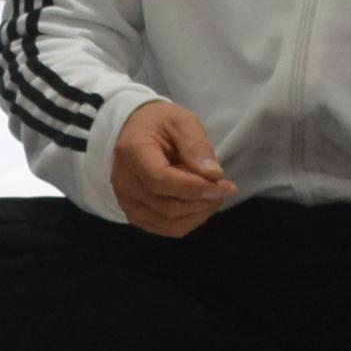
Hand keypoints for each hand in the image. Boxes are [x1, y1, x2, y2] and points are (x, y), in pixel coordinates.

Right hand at [109, 100, 238, 238]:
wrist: (134, 133)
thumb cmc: (159, 124)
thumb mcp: (181, 121)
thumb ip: (197, 146)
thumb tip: (213, 175)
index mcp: (132, 152)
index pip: (161, 179)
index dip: (194, 187)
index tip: (222, 185)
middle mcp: (124, 182)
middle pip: (167, 206)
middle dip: (203, 201)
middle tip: (226, 188)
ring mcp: (127, 202)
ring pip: (169, 222)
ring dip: (199, 212)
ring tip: (215, 194)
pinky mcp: (135, 215)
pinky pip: (167, 228)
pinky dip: (190, 220)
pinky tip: (202, 204)